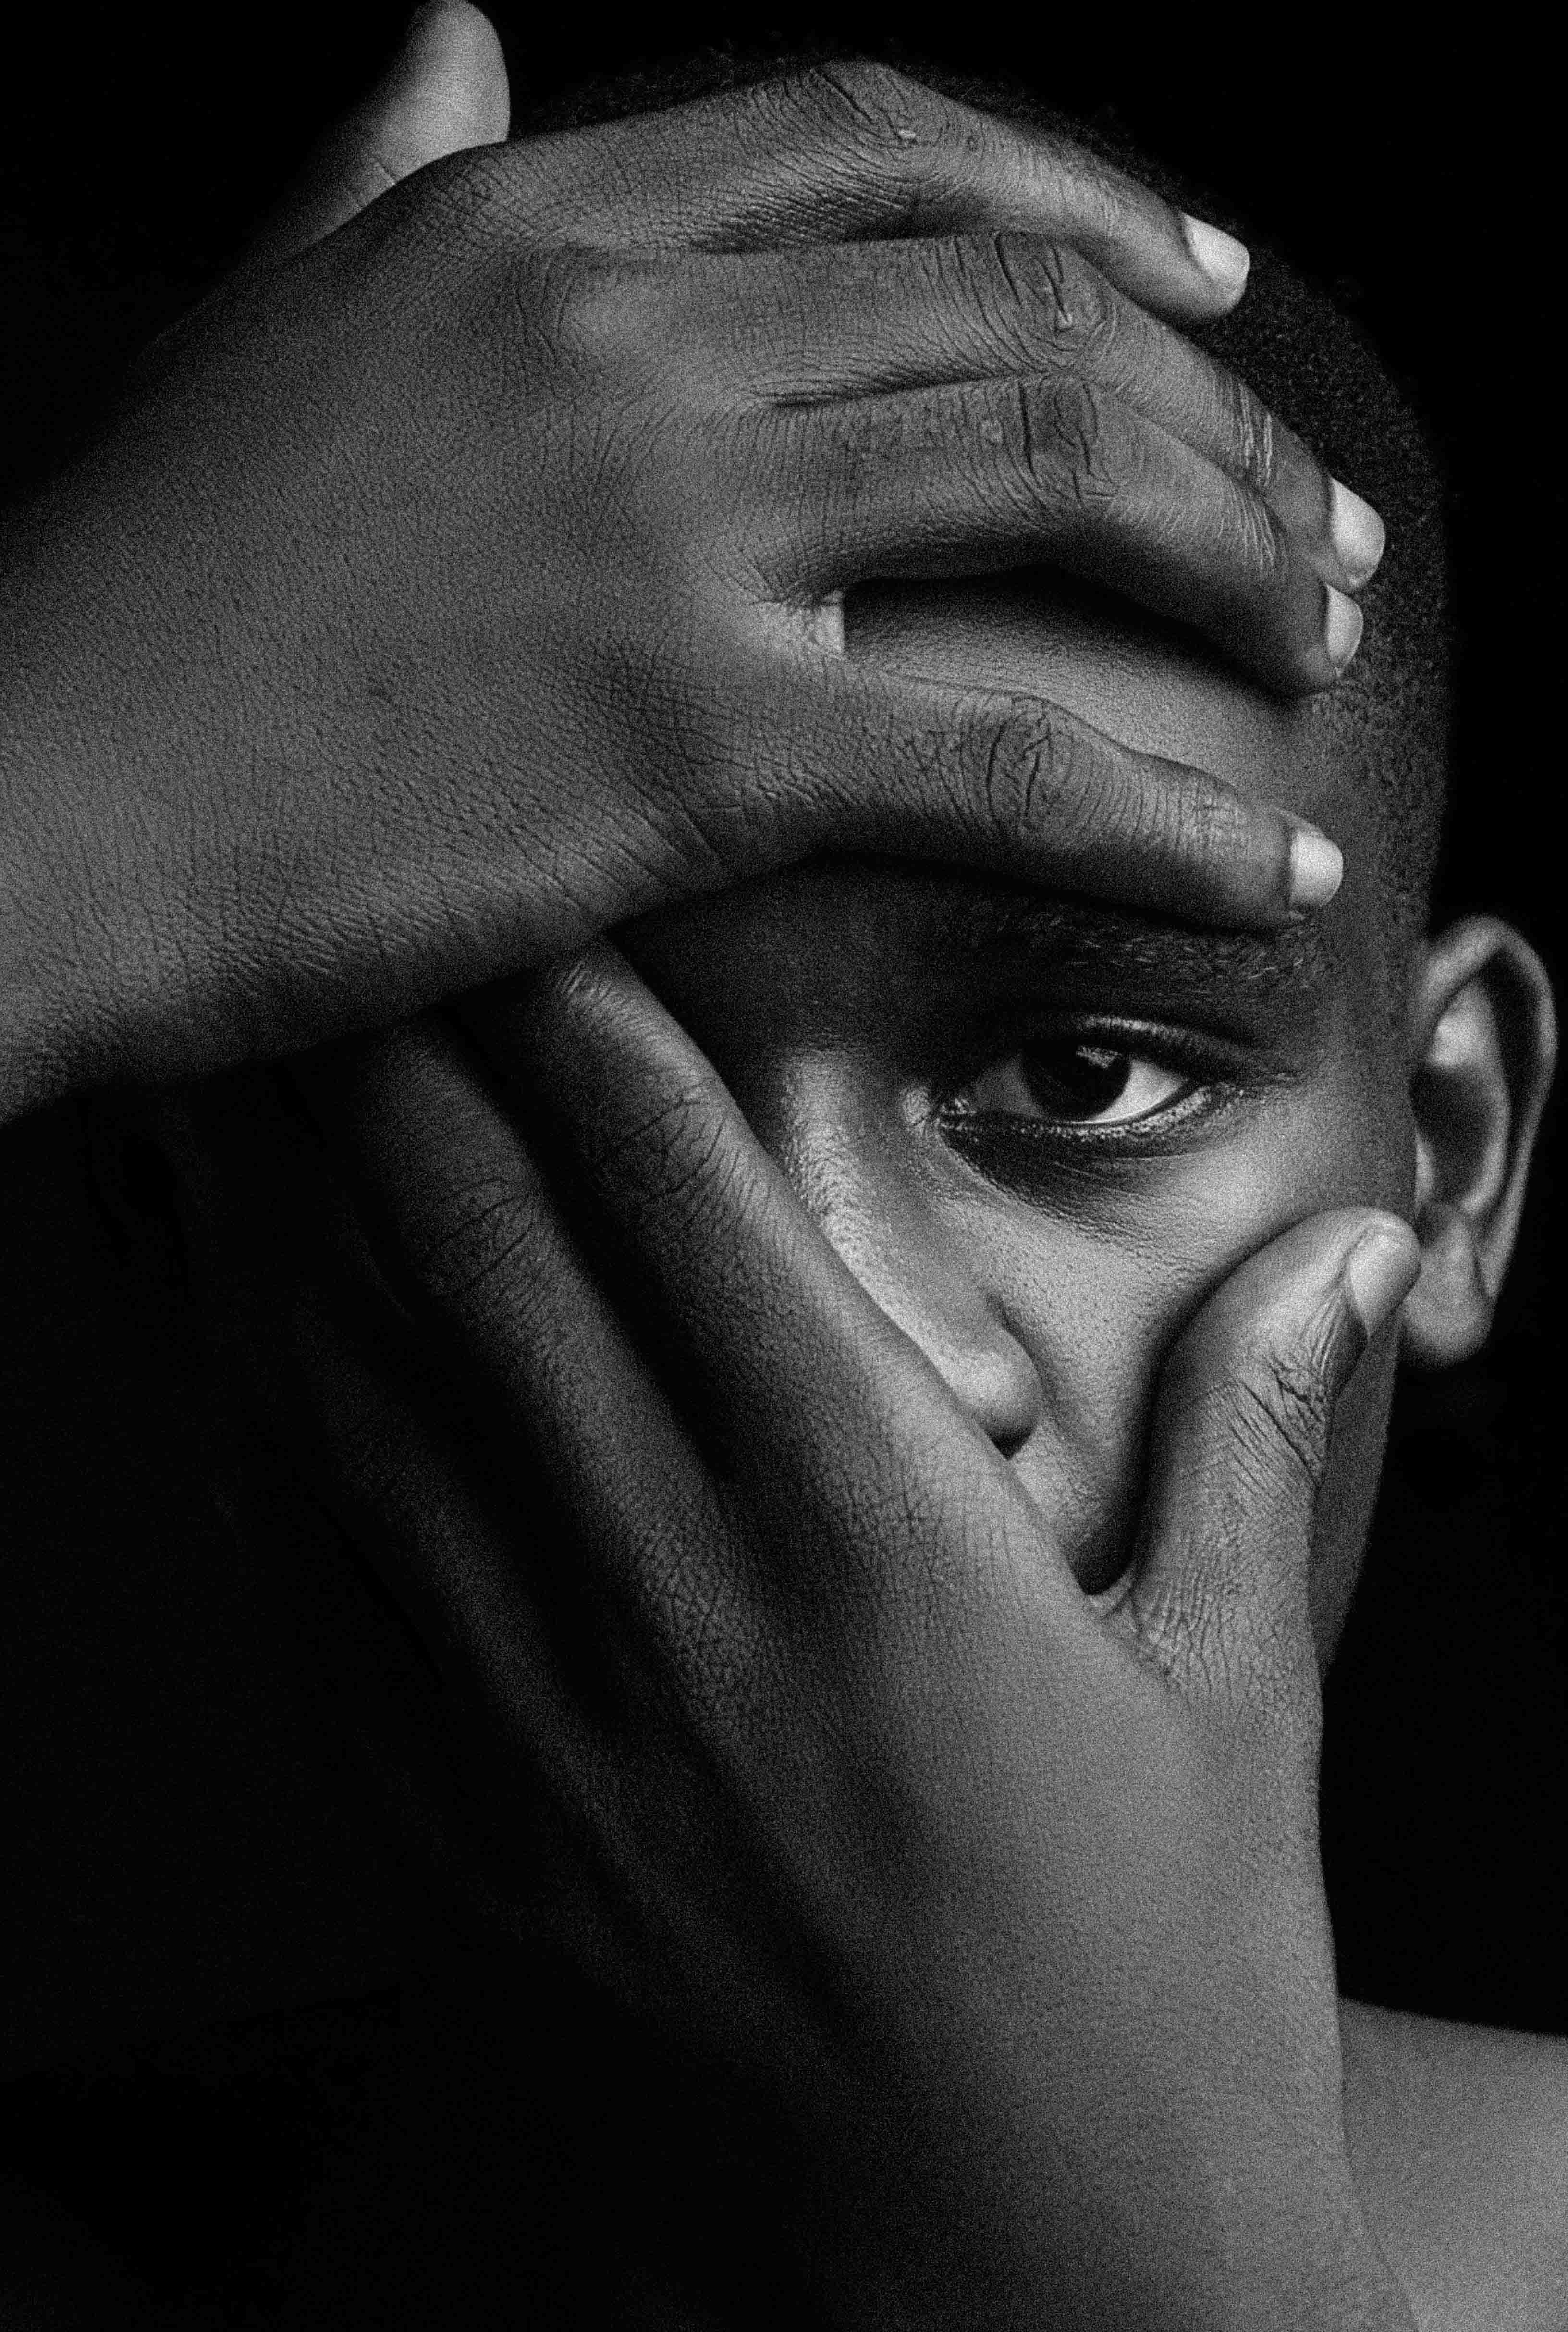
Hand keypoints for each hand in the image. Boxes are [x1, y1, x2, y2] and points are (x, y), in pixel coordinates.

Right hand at [1, 6, 1366, 1123]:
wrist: (27, 795)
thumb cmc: (129, 594)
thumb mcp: (261, 324)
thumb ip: (377, 168)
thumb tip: (450, 27)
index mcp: (532, 227)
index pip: (886, 147)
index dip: (1086, 209)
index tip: (1204, 296)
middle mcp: (621, 333)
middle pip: (1020, 307)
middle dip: (1216, 415)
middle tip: (1317, 523)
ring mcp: (658, 527)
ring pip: (1052, 476)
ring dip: (1236, 556)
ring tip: (1325, 643)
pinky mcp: (677, 741)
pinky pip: (1004, 765)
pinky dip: (1169, 822)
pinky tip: (1273, 874)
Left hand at [249, 946, 1419, 2328]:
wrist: (998, 2291)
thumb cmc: (1146, 2001)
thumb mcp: (1233, 1706)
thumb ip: (1251, 1442)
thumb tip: (1339, 1256)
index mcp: (872, 1539)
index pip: (682, 1203)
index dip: (586, 1023)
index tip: (529, 894)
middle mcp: (671, 1593)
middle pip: (485, 1247)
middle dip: (404, 1049)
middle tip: (348, 900)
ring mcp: (527, 1711)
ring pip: (358, 1381)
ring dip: (283, 1195)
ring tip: (233, 1048)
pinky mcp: (448, 1822)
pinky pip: (297, 1572)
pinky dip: (231, 1411)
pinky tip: (195, 1305)